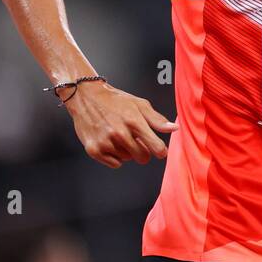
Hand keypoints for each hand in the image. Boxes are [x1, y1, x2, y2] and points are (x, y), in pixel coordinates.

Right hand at [63, 80, 177, 168]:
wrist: (86, 97)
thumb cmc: (114, 100)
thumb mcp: (139, 104)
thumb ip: (157, 119)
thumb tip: (174, 128)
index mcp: (133, 121)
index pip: (155, 147)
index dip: (160, 150)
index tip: (159, 150)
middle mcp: (119, 133)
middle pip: (142, 157)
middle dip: (142, 150)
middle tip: (135, 139)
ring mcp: (106, 142)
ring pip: (127, 159)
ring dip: (126, 151)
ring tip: (119, 136)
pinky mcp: (94, 150)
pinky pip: (114, 163)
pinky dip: (114, 156)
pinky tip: (110, 142)